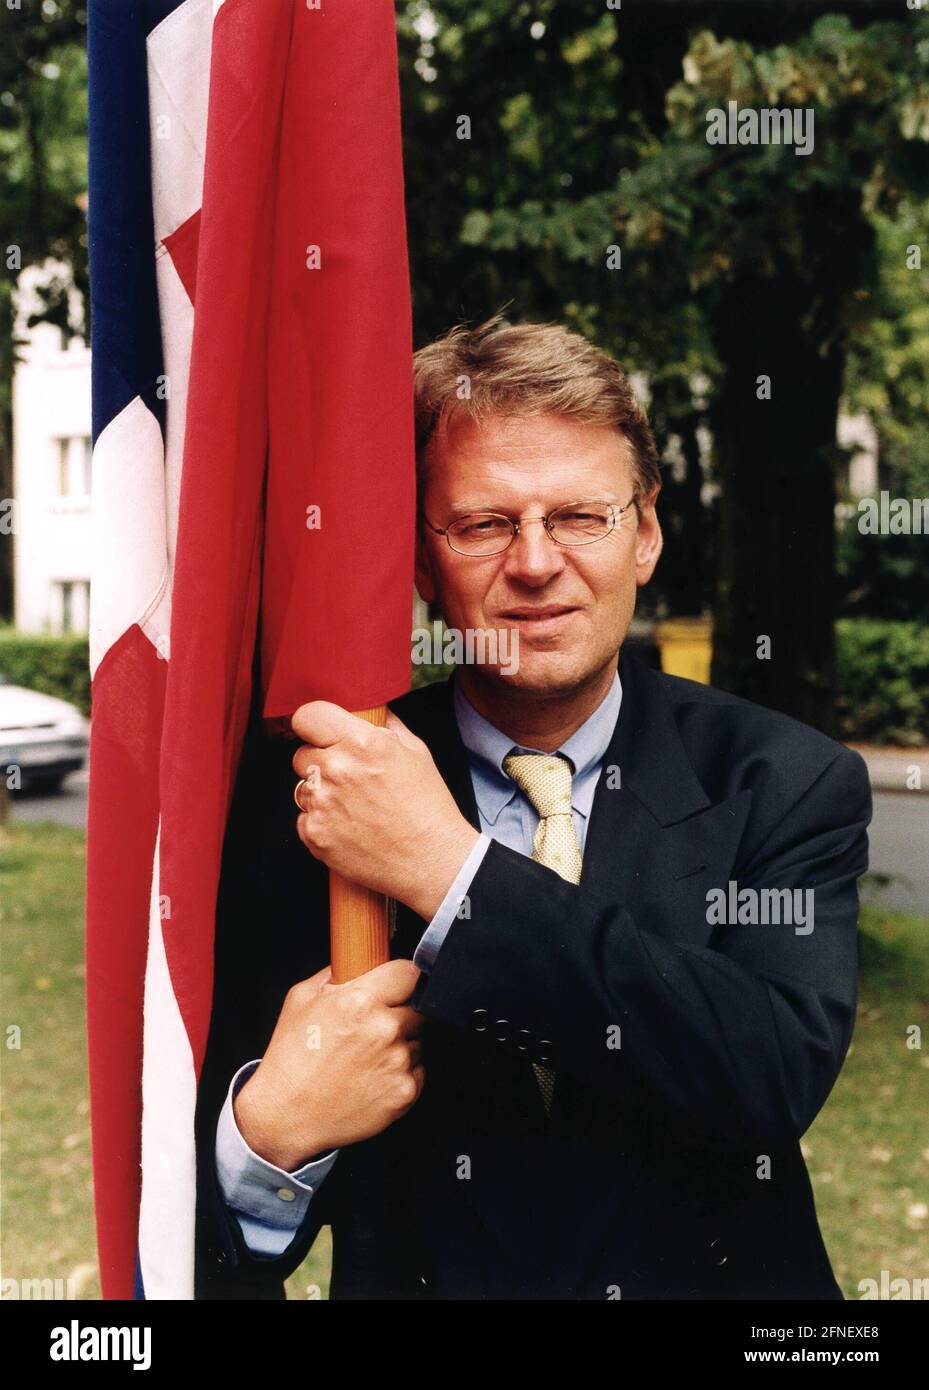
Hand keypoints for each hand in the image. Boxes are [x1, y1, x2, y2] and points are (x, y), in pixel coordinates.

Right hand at [234, 960, 426, 1170]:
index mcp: (359, 1001)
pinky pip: (417, 1070)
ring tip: (367, 1057)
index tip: (396, 986)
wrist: (285, 1115)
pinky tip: (373, 1077)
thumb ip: (335, 973)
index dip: (402, 978)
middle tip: (373, 1027)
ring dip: (402, 1044)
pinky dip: (401, 1072)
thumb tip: (359, 959)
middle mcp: (384, 1029)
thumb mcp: (301, 999)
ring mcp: (397, 1062)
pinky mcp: (404, 1092)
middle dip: (400, 1013)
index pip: (409, 973)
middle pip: (418, 1007)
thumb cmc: (291, 1058)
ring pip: (418, 1040)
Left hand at [291, 702, 479, 919]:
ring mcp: (321, 804)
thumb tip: (371, 710)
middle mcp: (336, 770)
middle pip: (301, 754)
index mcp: (361, 744)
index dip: (312, 724)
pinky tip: (349, 829)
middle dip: (320, 763)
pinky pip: (304, 819)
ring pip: (302, 787)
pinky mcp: (314, 834)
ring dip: (321, 794)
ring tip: (354, 808)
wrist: (431, 860)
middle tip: (348, 779)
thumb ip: (387, 726)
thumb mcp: (416, 752)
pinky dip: (321, 824)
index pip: (308, 716)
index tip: (319, 734)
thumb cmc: (428, 807)